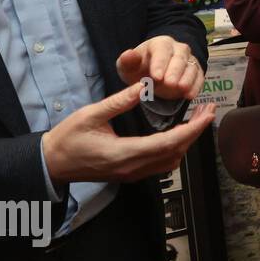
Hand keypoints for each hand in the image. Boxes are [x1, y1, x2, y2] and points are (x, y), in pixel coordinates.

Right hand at [42, 82, 215, 184]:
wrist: (51, 163)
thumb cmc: (67, 138)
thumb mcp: (90, 115)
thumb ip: (118, 102)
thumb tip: (143, 86)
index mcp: (123, 153)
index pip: (167, 143)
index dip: (191, 130)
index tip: (206, 115)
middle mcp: (132, 168)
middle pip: (175, 153)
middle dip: (195, 132)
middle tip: (208, 111)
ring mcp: (132, 174)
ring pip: (170, 161)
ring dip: (187, 142)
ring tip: (197, 120)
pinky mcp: (131, 174)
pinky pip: (161, 165)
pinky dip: (175, 149)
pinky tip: (179, 134)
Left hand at [117, 36, 203, 100]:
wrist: (152, 75)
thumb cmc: (139, 68)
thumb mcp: (127, 66)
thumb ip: (127, 61)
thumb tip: (128, 54)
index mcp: (160, 44)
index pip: (162, 50)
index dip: (160, 63)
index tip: (156, 77)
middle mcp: (178, 49)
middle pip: (179, 58)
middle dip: (175, 71)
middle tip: (170, 83)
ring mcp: (189, 60)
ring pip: (191, 67)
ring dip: (187, 78)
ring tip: (182, 89)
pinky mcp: (196, 72)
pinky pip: (199, 77)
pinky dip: (196, 86)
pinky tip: (190, 95)